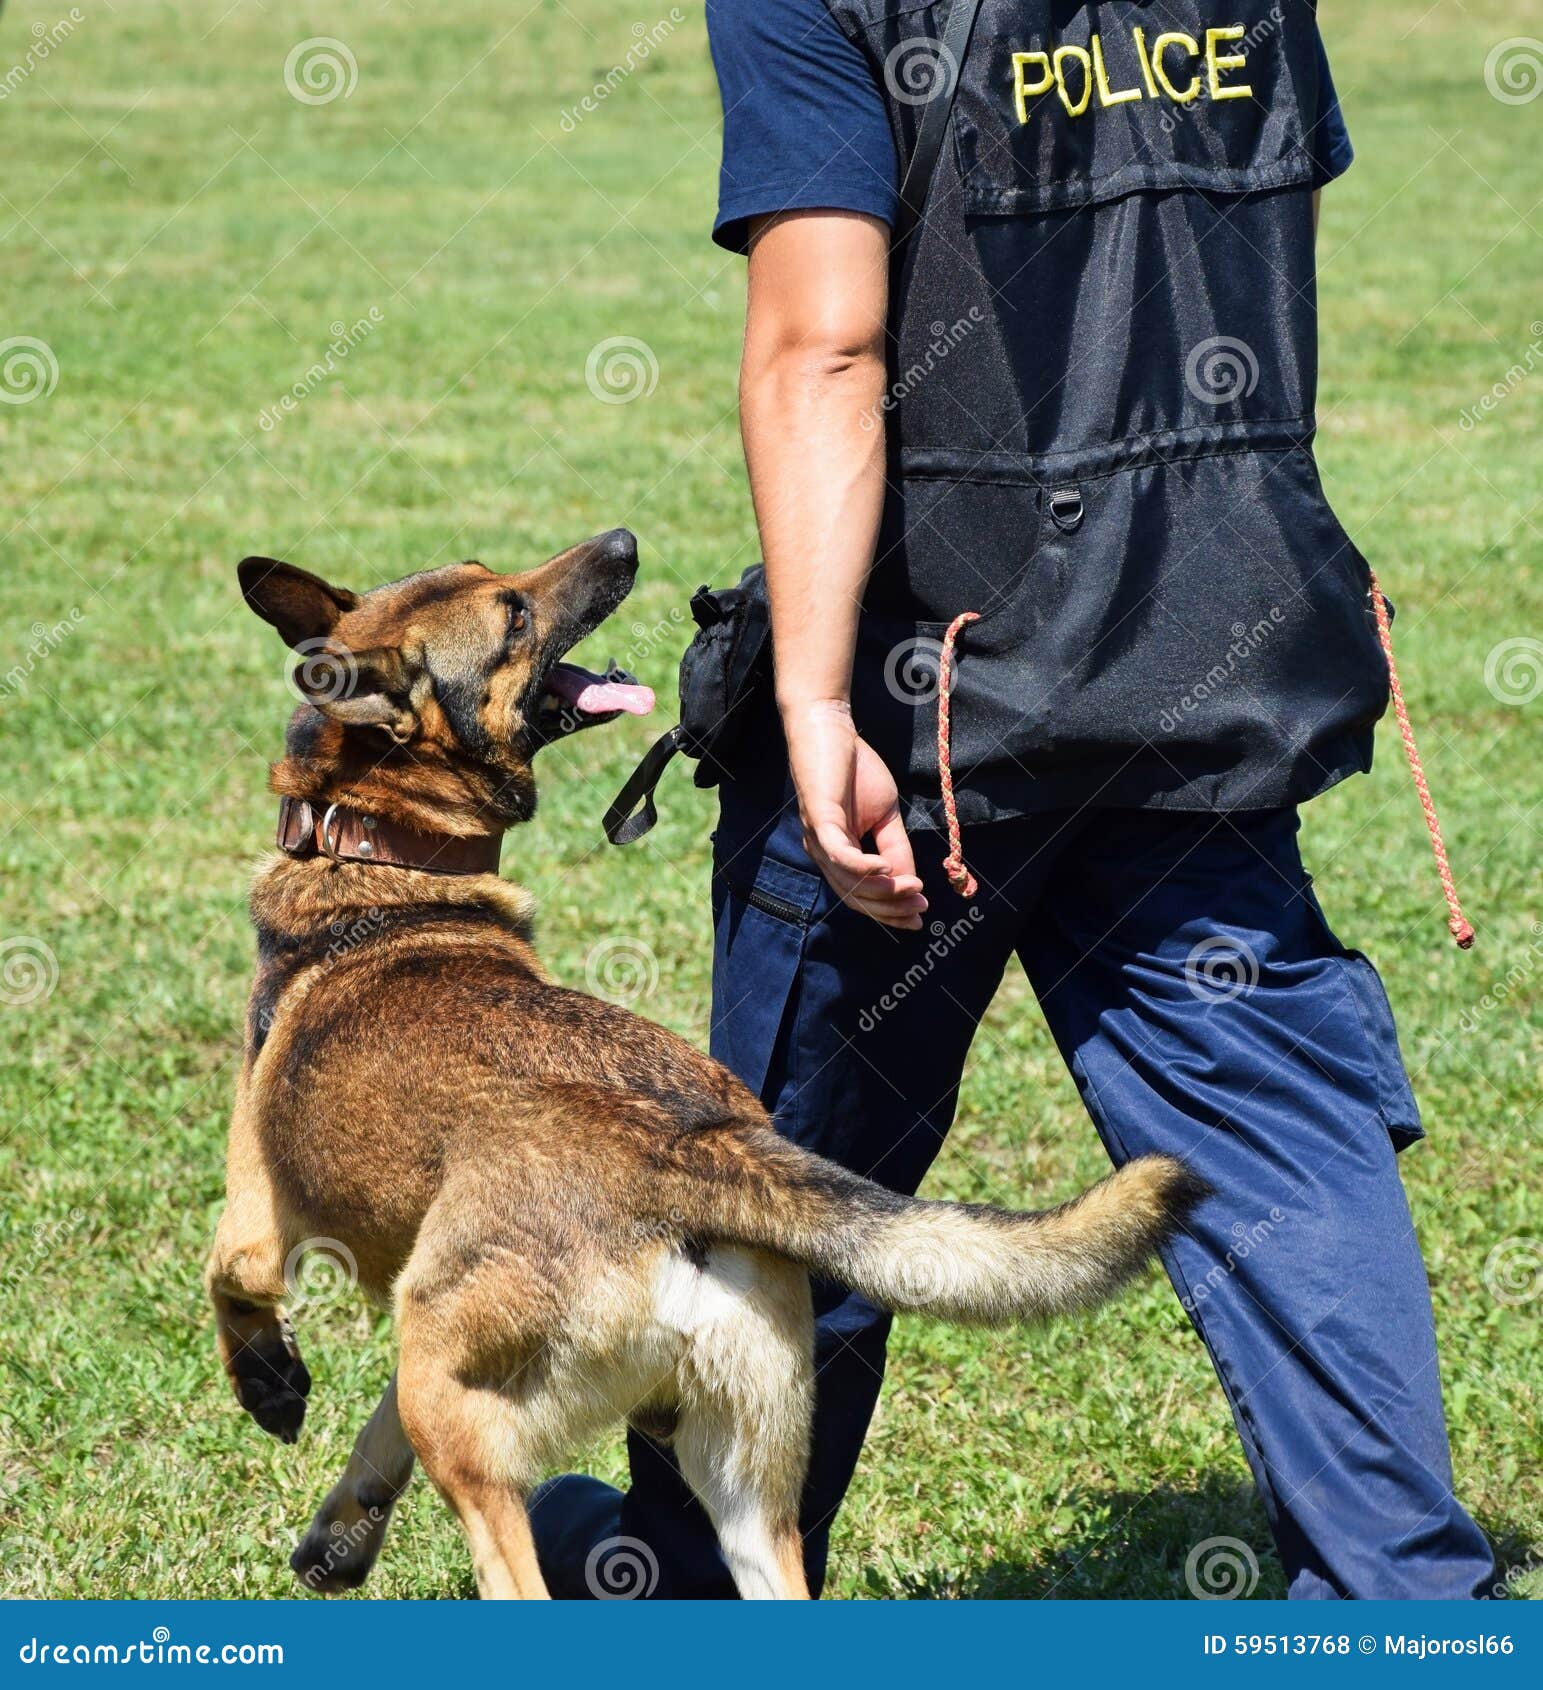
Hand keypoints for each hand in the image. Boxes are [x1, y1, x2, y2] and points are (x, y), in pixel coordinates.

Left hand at [782, 699, 926, 929]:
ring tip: (913, 889)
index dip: (889, 910)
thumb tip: (909, 882)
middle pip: (854, 897)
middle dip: (889, 908)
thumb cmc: (855, 769)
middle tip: (919, 909)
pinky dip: (863, 869)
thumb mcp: (885, 815)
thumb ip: (895, 848)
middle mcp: (822, 852)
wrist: (830, 727)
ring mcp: (818, 837)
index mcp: (836, 854)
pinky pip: (839, 855)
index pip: (861, 895)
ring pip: (848, 882)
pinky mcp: (818, 818)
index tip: (919, 914)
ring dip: (884, 891)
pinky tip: (886, 871)